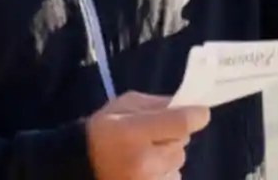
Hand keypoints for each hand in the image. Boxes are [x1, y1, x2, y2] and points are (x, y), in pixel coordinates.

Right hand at [86, 91, 210, 179]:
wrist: (81, 168)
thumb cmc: (103, 131)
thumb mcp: (124, 106)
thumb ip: (157, 104)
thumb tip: (190, 106)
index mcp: (132, 133)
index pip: (183, 123)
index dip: (195, 115)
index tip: (197, 112)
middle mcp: (143, 162)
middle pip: (182, 142)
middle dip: (174, 135)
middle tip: (153, 135)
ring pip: (179, 160)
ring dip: (169, 155)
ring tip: (144, 154)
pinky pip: (173, 177)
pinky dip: (164, 171)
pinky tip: (144, 169)